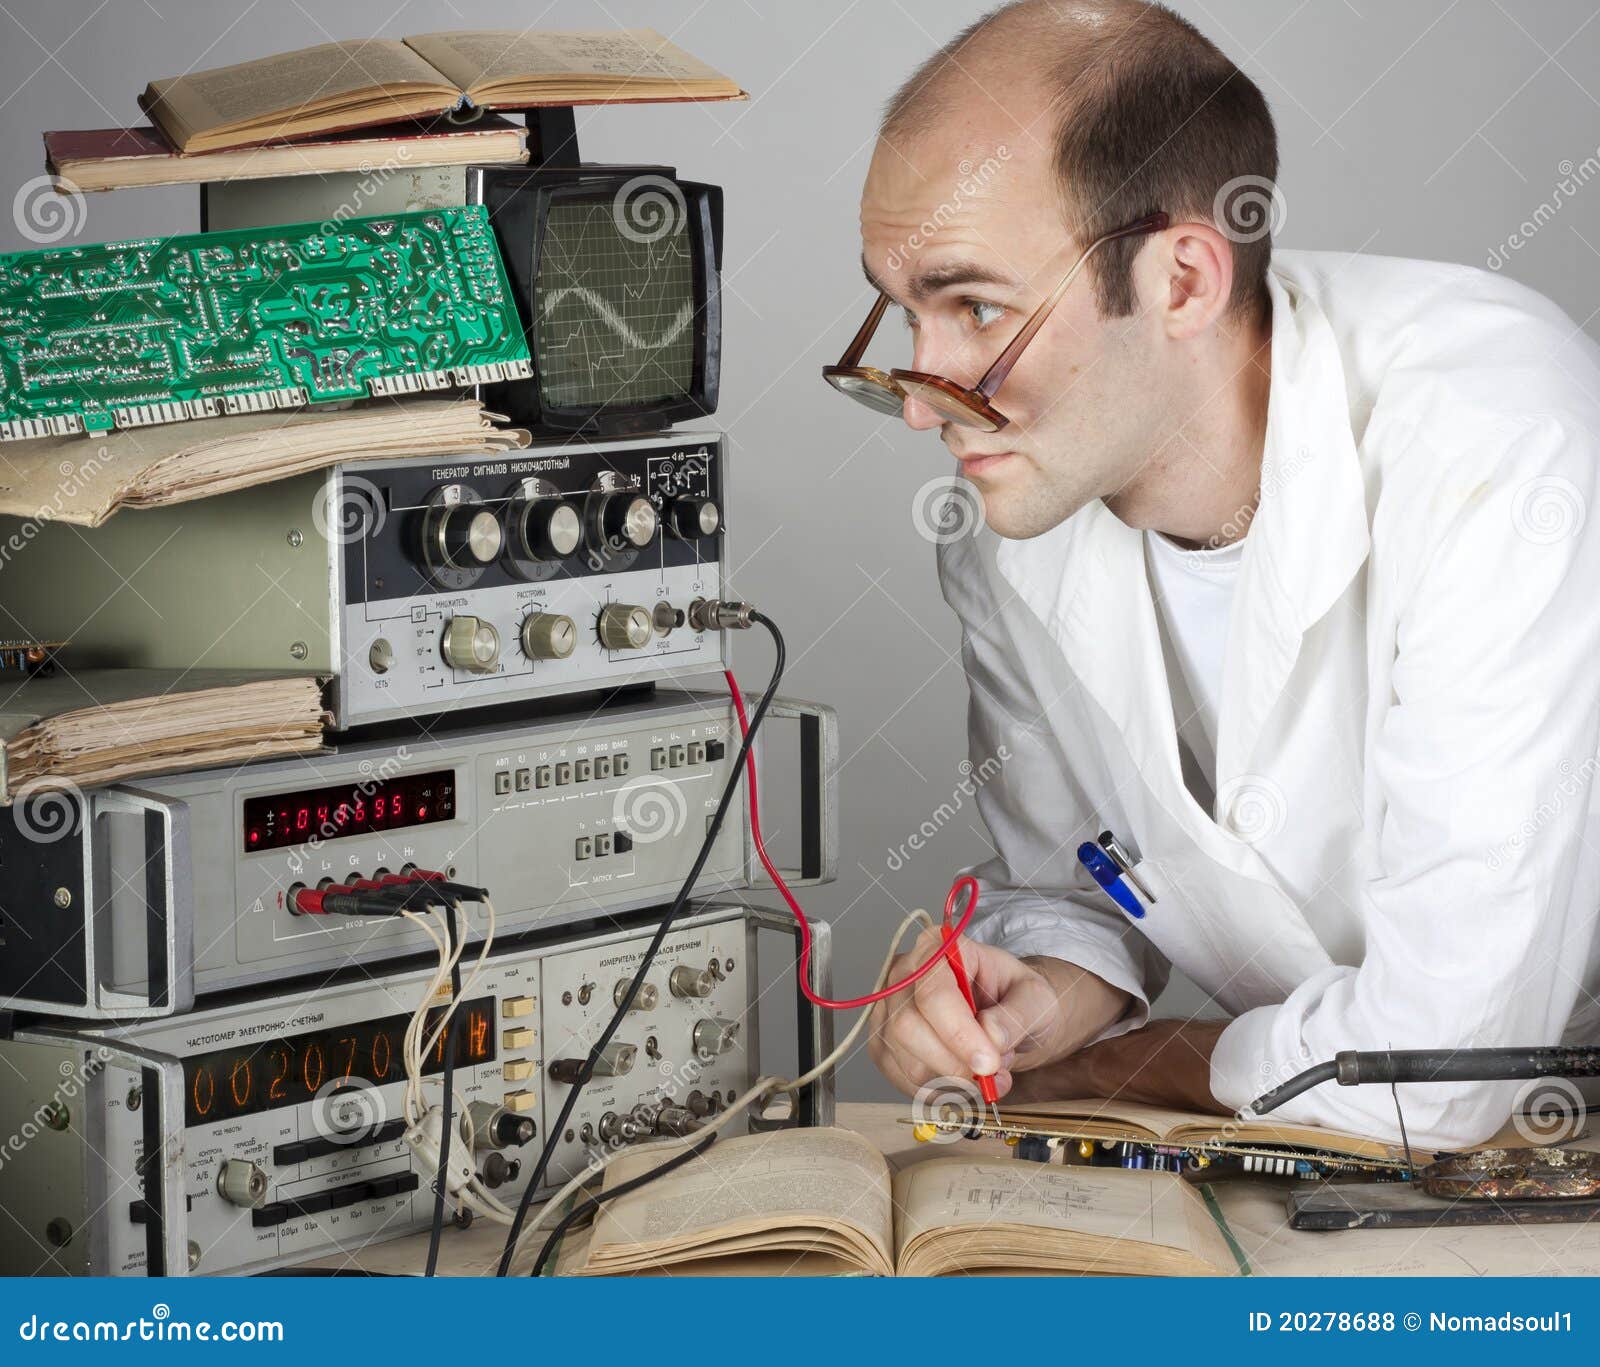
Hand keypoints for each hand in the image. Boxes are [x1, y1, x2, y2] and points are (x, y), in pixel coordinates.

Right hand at [866, 929, 1083, 1099]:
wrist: (1005, 1018)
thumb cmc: (1016, 998)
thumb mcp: (1036, 998)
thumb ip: (1019, 1014)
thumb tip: (990, 1035)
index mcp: (938, 948)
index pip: (932, 991)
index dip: (958, 1032)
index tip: (989, 1062)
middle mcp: (904, 974)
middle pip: (908, 1027)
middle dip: (954, 1063)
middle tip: (992, 1073)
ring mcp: (889, 1010)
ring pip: (906, 1060)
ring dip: (953, 1080)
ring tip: (986, 1070)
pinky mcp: (886, 1045)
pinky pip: (904, 1081)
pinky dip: (941, 1092)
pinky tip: (965, 1081)